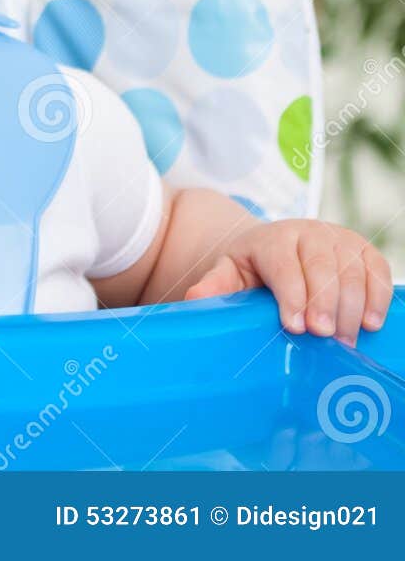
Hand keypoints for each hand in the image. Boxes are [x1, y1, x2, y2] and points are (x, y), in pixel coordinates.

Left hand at [184, 219, 392, 344]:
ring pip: (352, 270)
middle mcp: (309, 232)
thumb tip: (193, 300)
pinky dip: (378, 296)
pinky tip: (371, 323)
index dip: (292, 295)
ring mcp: (340, 238)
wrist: (279, 244)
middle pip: (323, 267)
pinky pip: (377, 270)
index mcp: (274, 238)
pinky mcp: (363, 249)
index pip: (284, 265)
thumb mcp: (229, 271)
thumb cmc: (253, 266)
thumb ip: (215, 285)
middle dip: (324, 303)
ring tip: (346, 339)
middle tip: (324, 336)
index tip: (295, 326)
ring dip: (352, 307)